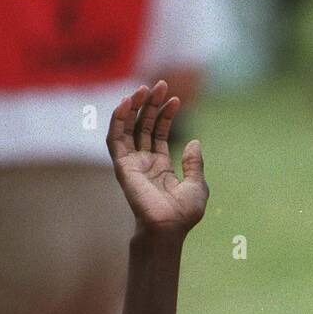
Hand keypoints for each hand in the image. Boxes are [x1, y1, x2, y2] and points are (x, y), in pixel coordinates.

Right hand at [106, 80, 208, 235]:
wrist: (168, 228)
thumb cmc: (183, 214)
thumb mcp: (198, 185)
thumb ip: (194, 163)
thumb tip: (194, 142)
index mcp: (160, 166)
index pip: (159, 132)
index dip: (165, 115)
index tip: (175, 99)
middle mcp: (144, 162)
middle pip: (143, 125)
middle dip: (151, 104)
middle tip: (160, 84)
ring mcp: (132, 163)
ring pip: (128, 128)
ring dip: (134, 107)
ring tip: (144, 88)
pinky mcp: (122, 166)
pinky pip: (115, 139)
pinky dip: (118, 120)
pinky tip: (126, 103)